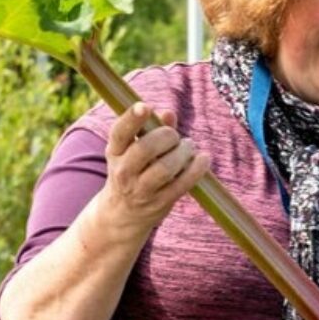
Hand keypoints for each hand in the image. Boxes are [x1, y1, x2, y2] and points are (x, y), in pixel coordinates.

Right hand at [100, 104, 209, 238]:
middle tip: (174, 136)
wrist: (123, 213)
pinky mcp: (160, 203)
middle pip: (145, 149)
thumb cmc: (133, 170)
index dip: (131, 119)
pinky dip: (196, 169)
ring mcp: (141, 190)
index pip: (119, 133)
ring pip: (165, 168)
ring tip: (188, 147)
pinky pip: (182, 184)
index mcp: (115, 152)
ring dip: (183, 152)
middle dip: (166, 136)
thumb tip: (168, 113)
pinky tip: (203, 159)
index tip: (145, 106)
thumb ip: (152, 129)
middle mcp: (124, 171)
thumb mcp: (133, 148)